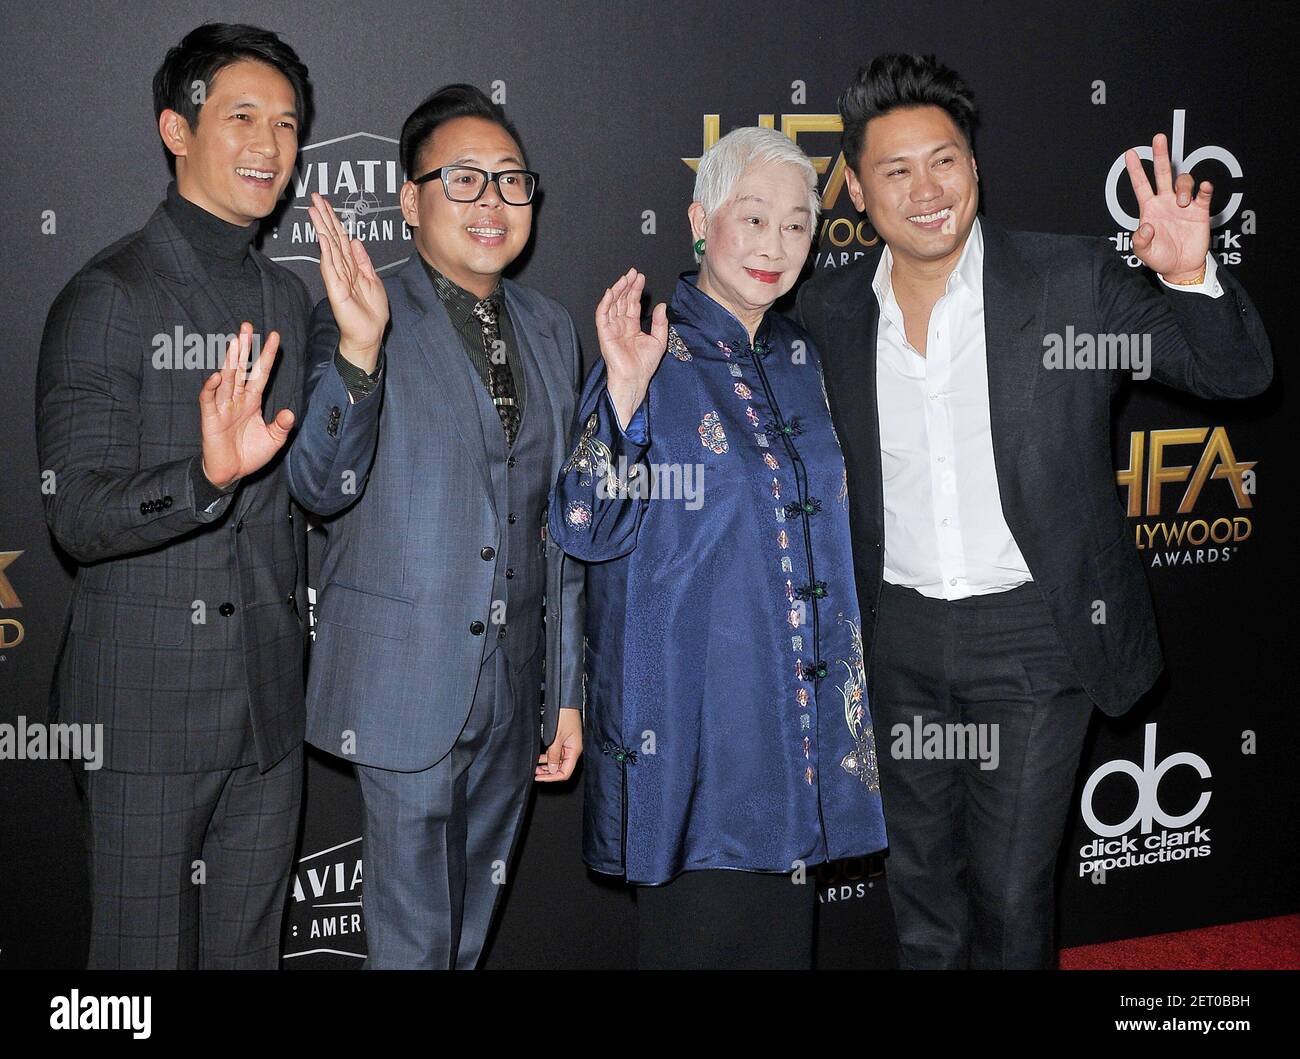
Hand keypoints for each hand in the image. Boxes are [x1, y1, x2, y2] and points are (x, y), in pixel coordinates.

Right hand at [199, 323, 294, 488]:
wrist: (230, 473)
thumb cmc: (249, 454)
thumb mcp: (273, 440)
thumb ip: (281, 426)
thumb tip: (290, 413)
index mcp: (252, 401)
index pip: (261, 373)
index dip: (267, 356)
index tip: (275, 337)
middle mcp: (237, 399)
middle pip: (241, 369)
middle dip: (244, 348)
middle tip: (247, 326)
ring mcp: (222, 406)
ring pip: (227, 379)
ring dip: (230, 360)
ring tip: (235, 342)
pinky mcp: (210, 417)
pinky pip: (209, 399)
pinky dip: (212, 387)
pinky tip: (217, 376)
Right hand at [309, 191, 388, 370]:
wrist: (369, 334)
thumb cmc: (372, 313)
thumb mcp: (373, 280)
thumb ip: (363, 260)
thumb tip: (354, 240)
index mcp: (352, 266)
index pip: (340, 238)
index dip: (334, 219)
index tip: (325, 203)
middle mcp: (342, 269)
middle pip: (332, 238)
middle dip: (324, 217)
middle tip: (314, 198)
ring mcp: (337, 278)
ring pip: (329, 248)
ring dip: (322, 228)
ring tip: (313, 210)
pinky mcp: (336, 289)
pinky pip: (331, 267)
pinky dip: (327, 251)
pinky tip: (322, 237)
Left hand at [535, 708, 582, 781]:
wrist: (564, 702)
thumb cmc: (564, 715)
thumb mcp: (556, 737)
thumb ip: (553, 754)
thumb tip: (551, 770)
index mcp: (575, 750)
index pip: (565, 772)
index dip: (552, 777)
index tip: (540, 778)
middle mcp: (573, 749)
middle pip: (561, 768)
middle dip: (548, 772)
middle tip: (536, 773)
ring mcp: (569, 745)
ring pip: (557, 761)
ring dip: (546, 765)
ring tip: (535, 766)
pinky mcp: (564, 740)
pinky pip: (556, 753)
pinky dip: (547, 757)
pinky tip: (539, 758)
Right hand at [596, 268, 667, 428]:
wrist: (635, 378)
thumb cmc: (645, 364)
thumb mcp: (659, 340)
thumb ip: (660, 322)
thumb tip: (661, 305)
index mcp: (632, 326)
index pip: (632, 303)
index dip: (636, 290)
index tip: (641, 277)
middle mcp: (620, 325)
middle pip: (622, 300)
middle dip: (627, 285)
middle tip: (633, 272)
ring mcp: (611, 328)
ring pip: (612, 304)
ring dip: (617, 290)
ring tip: (625, 278)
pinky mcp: (604, 333)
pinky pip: (602, 315)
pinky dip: (605, 303)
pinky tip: (611, 292)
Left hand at [1124, 133, 1211, 281]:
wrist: (1181, 267)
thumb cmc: (1160, 258)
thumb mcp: (1144, 253)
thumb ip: (1140, 241)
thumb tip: (1146, 226)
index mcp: (1150, 209)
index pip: (1140, 185)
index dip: (1135, 169)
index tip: (1129, 153)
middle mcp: (1166, 202)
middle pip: (1162, 172)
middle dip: (1160, 154)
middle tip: (1159, 138)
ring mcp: (1183, 204)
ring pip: (1183, 181)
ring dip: (1183, 187)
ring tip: (1182, 203)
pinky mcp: (1200, 210)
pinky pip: (1204, 194)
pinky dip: (1205, 188)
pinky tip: (1205, 188)